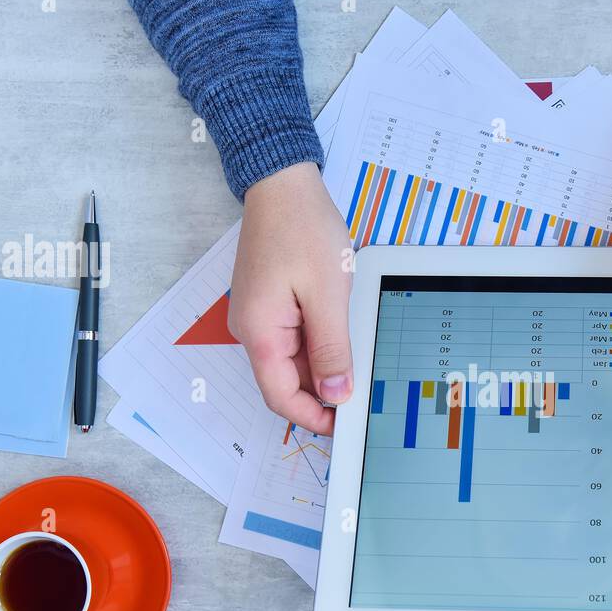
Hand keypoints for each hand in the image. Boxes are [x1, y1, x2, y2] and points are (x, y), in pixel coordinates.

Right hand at [229, 163, 352, 434]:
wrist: (282, 184)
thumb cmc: (302, 228)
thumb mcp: (327, 294)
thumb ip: (331, 349)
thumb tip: (336, 394)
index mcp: (259, 331)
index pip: (280, 396)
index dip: (312, 417)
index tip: (343, 426)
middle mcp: (251, 328)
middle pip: (285, 382)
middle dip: (321, 395)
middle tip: (360, 399)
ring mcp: (259, 316)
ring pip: (291, 361)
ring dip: (322, 369)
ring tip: (356, 366)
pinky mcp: (269, 304)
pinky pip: (293, 339)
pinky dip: (317, 346)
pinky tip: (341, 340)